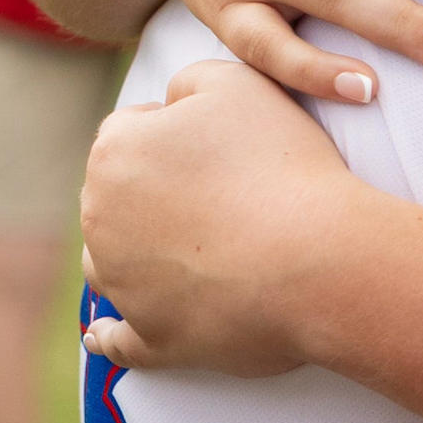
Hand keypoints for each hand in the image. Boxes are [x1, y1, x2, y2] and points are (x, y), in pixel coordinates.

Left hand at [82, 55, 368, 377]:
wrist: (320, 259)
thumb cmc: (284, 166)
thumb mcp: (239, 83)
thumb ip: (189, 81)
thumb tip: (165, 104)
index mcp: (114, 153)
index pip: (129, 131)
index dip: (175, 134)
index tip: (217, 148)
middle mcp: (101, 219)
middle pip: (114, 197)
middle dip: (152, 195)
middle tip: (214, 197)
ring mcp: (123, 284)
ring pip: (110, 262)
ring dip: (134, 256)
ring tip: (186, 255)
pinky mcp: (150, 338)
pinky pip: (116, 340)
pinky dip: (112, 335)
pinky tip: (105, 334)